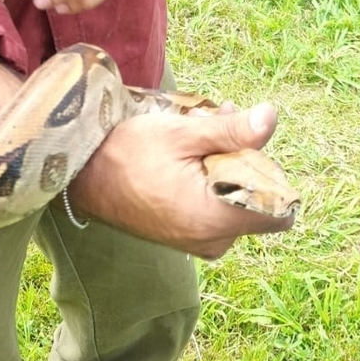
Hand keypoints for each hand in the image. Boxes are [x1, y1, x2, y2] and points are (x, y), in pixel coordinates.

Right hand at [68, 103, 295, 257]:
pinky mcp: (187, 238)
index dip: (271, 173)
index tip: (244, 145)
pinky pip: (215, 210)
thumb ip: (231, 130)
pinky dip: (211, 181)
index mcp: (216, 219)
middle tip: (215, 124)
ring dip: (226, 165)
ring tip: (196, 133)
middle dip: (244, 159)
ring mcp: (199, 243)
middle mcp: (213, 240)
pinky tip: (188, 154)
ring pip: (236, 201)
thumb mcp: (181, 134)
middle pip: (257, 201)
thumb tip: (271, 117)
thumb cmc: (127, 154)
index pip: (279, 210)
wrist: (80, 178)